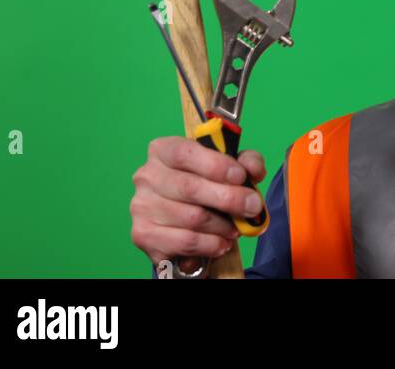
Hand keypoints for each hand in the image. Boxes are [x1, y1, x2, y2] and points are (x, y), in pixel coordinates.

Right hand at [130, 137, 265, 265]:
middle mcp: (147, 176)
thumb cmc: (208, 185)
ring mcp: (142, 206)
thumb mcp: (231, 166)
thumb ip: (246, 161)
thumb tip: (252, 170)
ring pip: (192, 218)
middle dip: (229, 199)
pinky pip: (186, 242)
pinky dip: (211, 244)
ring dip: (223, 226)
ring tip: (236, 228)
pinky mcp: (144, 234)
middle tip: (252, 206)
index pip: (184, 153)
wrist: (184, 220)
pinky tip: (221, 242)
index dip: (215, 165)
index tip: (240, 176)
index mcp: (163, 150)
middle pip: (189, 188)